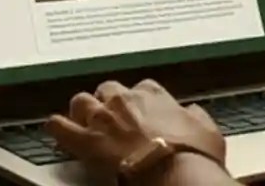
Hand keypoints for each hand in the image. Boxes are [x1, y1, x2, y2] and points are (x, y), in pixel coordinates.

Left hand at [46, 79, 226, 181]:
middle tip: (111, 119)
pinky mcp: (85, 142)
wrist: (175, 176)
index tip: (141, 114)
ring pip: (80, 102)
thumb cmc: (194, 156)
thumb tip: (192, 112)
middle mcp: (124, 99)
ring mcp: (102, 119)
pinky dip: (57, 127)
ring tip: (82, 121)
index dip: (139, 102)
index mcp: (153, 94)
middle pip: (107, 89)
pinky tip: (56, 129)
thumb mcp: (209, 131)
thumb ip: (197, 117)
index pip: (142, 88)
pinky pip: (59, 126)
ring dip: (81, 111)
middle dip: (107, 102)